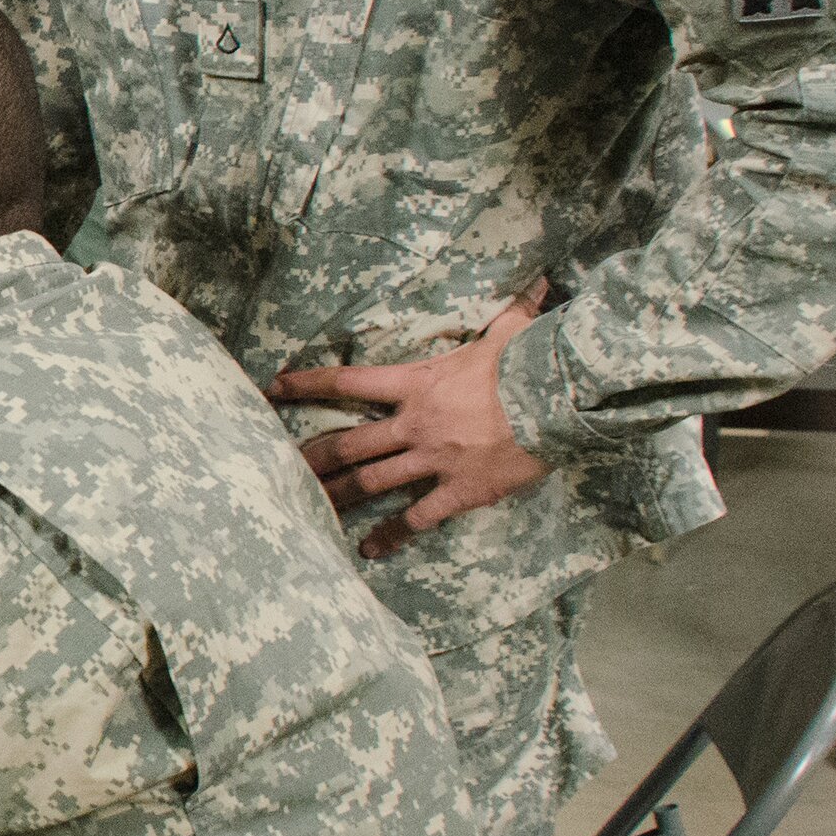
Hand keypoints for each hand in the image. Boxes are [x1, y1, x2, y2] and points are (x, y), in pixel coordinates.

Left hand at [268, 281, 553, 559]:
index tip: (276, 386)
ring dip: (338, 496)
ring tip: (309, 508)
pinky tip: (370, 551)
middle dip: (312, 456)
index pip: (348, 381)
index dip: (308, 383)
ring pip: (372, 482)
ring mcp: (434, 459)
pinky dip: (392, 535)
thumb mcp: (510, 330)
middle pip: (349, 443)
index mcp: (418, 382)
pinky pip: (417, 518)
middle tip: (279, 465)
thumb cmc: (533, 362)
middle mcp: (416, 423)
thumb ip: (508, 314)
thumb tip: (535, 284)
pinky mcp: (460, 491)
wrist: (559, 403)